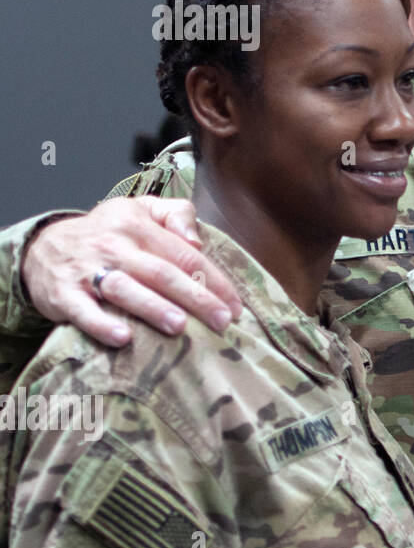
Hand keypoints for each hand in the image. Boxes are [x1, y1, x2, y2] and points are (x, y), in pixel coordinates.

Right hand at [22, 197, 241, 347]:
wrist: (43, 246)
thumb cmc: (107, 232)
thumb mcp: (141, 209)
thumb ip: (176, 214)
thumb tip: (197, 241)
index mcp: (137, 226)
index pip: (183, 254)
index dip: (213, 279)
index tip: (235, 305)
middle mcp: (114, 246)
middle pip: (162, 273)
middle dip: (196, 298)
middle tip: (222, 321)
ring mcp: (87, 270)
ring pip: (125, 289)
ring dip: (153, 308)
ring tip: (180, 327)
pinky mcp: (63, 294)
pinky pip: (82, 310)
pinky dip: (102, 324)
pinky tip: (123, 338)